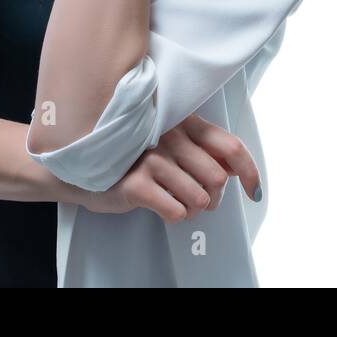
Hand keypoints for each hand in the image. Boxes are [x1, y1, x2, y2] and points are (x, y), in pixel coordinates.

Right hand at [79, 113, 261, 223]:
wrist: (83, 167)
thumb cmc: (133, 155)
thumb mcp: (170, 143)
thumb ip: (201, 149)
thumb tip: (235, 169)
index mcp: (183, 121)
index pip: (230, 146)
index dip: (250, 172)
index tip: (253, 191)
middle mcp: (169, 135)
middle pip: (218, 177)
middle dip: (213, 197)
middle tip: (196, 198)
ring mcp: (151, 158)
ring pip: (200, 198)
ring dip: (193, 208)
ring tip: (175, 200)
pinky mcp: (136, 183)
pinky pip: (177, 211)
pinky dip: (174, 215)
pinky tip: (159, 205)